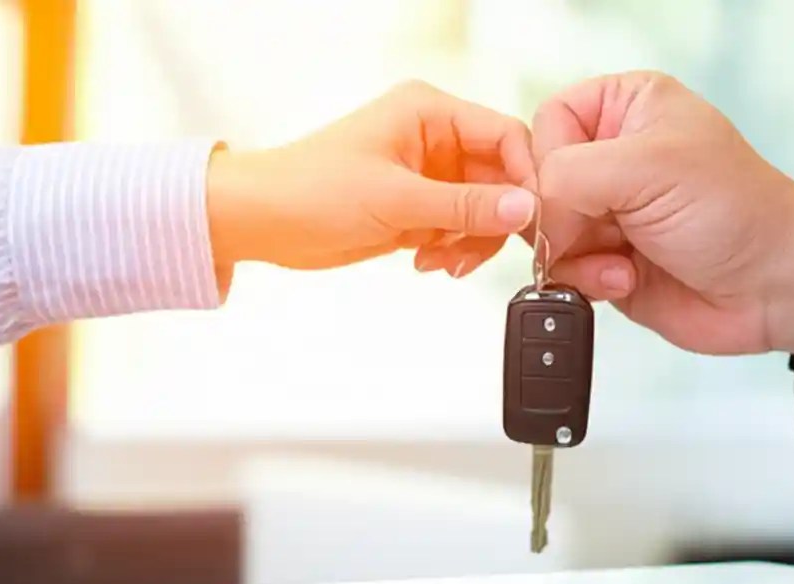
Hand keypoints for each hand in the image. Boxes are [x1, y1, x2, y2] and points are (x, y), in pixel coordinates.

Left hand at [207, 80, 535, 276]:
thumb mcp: (396, 198)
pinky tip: (426, 261)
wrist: (262, 222)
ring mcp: (428, 175)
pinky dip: (453, 250)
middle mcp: (434, 139)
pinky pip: (460, 229)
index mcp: (429, 112)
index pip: (506, 136)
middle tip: (476, 249)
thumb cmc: (309, 189)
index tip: (530, 218)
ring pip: (485, 210)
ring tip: (440, 260)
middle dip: (493, 220)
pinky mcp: (418, 207)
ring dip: (472, 242)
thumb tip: (524, 207)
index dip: (525, 177)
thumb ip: (465, 205)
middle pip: (501, 179)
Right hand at [532, 72, 793, 361]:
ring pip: (544, 233)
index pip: (550, 121)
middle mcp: (613, 158)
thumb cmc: (737, 211)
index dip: (549, 161)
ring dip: (576, 254)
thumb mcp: (650, 166)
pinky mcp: (605, 261)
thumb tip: (532, 212)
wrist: (773, 288)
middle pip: (538, 182)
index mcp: (627, 107)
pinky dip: (587, 281)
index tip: (566, 191)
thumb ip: (570, 177)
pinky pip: (562, 271)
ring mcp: (607, 213)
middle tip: (603, 228)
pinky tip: (626, 278)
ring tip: (623, 259)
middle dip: (562, 215)